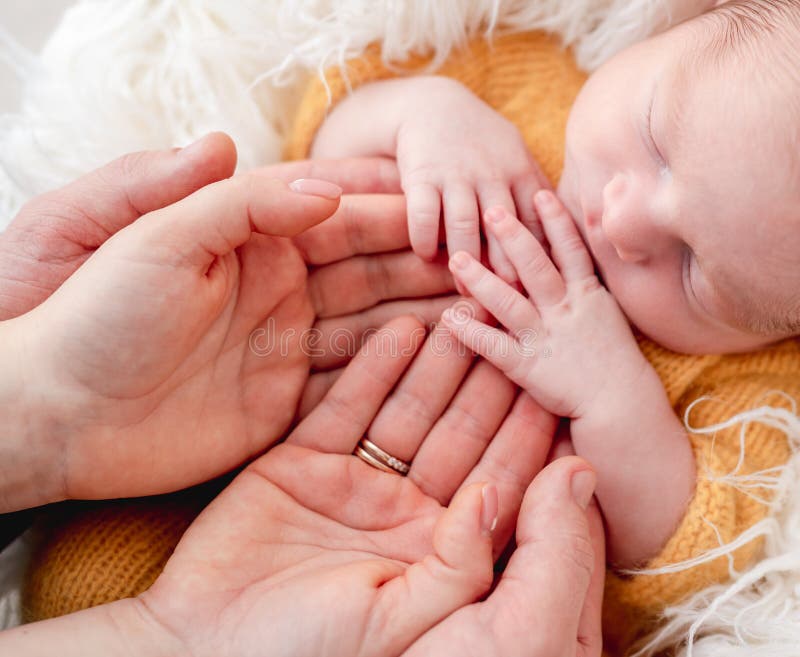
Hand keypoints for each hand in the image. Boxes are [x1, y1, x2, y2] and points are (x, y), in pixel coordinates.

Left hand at [0, 137, 451, 510]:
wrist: (57, 412)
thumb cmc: (94, 313)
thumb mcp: (156, 237)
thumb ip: (239, 204)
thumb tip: (323, 186)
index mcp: (247, 238)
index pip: (336, 214)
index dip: (394, 211)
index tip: (450, 211)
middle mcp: (275, 288)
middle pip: (367, 268)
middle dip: (427, 263)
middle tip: (487, 262)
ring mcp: (282, 345)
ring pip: (370, 323)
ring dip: (424, 315)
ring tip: (484, 308)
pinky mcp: (282, 400)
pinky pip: (352, 382)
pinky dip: (397, 372)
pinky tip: (443, 361)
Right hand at [0, 317, 575, 656]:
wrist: (203, 651)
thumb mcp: (409, 623)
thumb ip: (464, 562)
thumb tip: (505, 493)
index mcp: (439, 554)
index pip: (499, 482)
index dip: (529, 434)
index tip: (555, 383)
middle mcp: (401, 513)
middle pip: (458, 434)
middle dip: (488, 382)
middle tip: (514, 327)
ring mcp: (351, 485)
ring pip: (407, 410)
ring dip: (438, 364)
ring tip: (466, 313)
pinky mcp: (299, 464)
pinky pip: (344, 405)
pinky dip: (373, 368)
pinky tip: (403, 330)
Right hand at [394, 78, 546, 279]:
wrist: (433, 106)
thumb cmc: (481, 141)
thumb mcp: (516, 157)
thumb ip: (536, 194)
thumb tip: (565, 236)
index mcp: (520, 173)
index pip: (536, 222)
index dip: (539, 256)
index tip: (542, 287)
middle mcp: (491, 174)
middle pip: (504, 230)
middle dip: (506, 267)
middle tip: (508, 301)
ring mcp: (455, 175)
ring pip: (465, 226)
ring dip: (465, 260)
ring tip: (464, 287)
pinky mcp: (421, 175)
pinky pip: (423, 215)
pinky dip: (424, 239)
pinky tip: (425, 256)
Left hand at [441, 191, 693, 565]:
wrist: (622, 409)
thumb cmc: (613, 361)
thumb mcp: (608, 315)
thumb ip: (586, 286)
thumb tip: (571, 255)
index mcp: (589, 296)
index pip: (571, 251)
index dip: (556, 221)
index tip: (538, 193)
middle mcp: (567, 312)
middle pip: (536, 267)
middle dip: (512, 237)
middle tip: (489, 211)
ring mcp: (547, 339)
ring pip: (511, 302)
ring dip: (482, 279)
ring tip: (456, 259)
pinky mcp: (530, 369)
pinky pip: (496, 347)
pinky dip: (471, 332)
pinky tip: (448, 317)